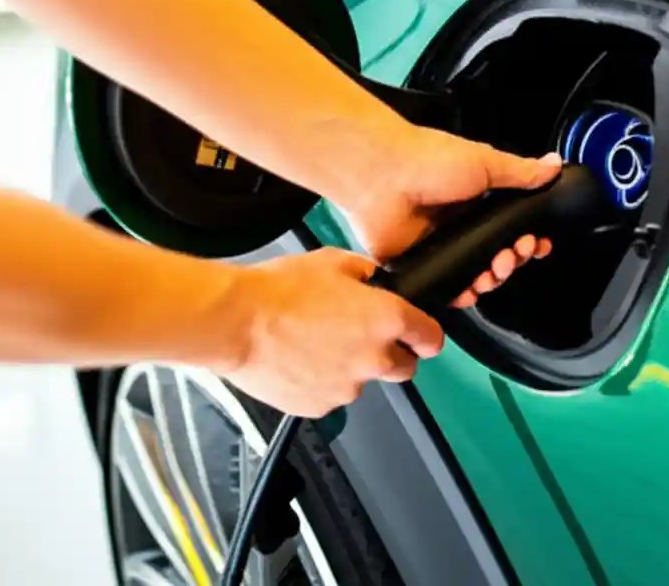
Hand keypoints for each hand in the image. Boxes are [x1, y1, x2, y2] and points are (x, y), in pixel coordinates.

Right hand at [218, 248, 442, 416]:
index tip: (420, 337)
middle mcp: (375, 358)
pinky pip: (330, 396)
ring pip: (362, 381)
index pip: (431, 338)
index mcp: (387, 320)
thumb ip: (362, 272)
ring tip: (315, 345)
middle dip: (392, 355)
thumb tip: (369, 278)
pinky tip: (299, 361)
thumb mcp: (331, 261)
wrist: (237, 323)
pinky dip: (321, 383)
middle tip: (362, 339)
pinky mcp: (320, 406)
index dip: (426, 336)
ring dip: (349, 368)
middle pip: (405, 368)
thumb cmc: (279, 291)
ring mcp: (348, 387)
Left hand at [341, 126, 562, 307]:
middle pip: (497, 256)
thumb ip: (521, 172)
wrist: (383, 176)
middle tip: (514, 254)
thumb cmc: (427, 160)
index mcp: (477, 200)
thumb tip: (553, 166)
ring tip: (494, 271)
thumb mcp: (485, 162)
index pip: (512, 228)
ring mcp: (439, 247)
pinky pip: (445, 288)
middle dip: (512, 261)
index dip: (527, 240)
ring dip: (491, 279)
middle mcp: (459, 225)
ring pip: (475, 275)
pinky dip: (461, 294)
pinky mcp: (419, 264)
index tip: (537, 243)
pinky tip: (471, 290)